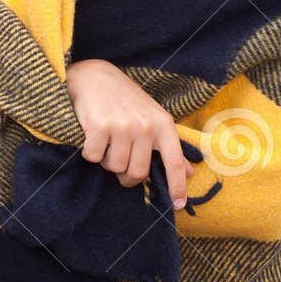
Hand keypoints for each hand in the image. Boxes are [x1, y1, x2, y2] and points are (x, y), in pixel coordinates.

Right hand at [66, 58, 194, 209]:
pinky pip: (94, 157)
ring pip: (114, 167)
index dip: (177, 186)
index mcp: (162, 124)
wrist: (93, 76)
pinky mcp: (98, 127)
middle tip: (119, 162)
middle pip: (137, 173)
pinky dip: (90, 152)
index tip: (178, 205)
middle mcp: (145, 126)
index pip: (174, 162)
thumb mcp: (152, 117)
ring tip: (106, 143)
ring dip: (107, 161)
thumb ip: (169, 146)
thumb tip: (189, 173)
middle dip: (125, 175)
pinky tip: (92, 136)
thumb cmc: (125, 100)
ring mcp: (121, 126)